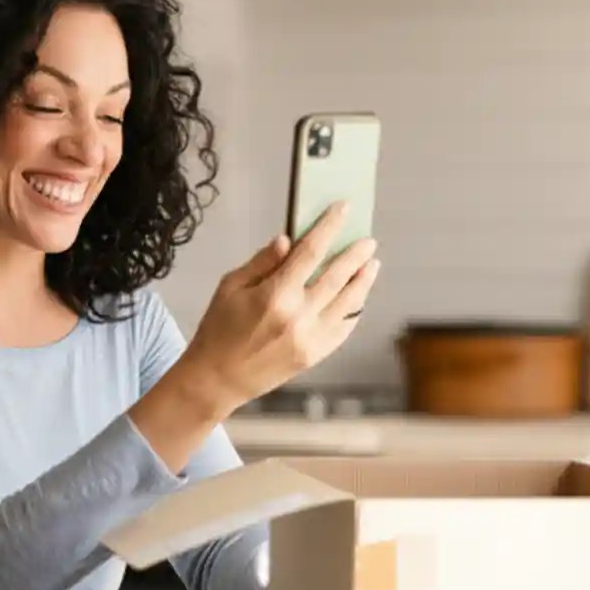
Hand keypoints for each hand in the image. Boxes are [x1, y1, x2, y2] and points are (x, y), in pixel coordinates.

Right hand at [177, 202, 380, 418]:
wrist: (217, 380)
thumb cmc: (218, 330)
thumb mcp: (230, 287)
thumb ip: (262, 262)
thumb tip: (288, 240)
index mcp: (275, 294)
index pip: (311, 251)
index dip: (329, 227)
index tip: (342, 210)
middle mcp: (298, 316)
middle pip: (337, 276)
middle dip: (355, 254)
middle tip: (367, 240)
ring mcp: (310, 338)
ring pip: (348, 303)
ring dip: (363, 281)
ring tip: (372, 265)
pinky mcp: (314, 356)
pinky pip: (343, 329)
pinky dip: (354, 311)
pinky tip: (358, 298)